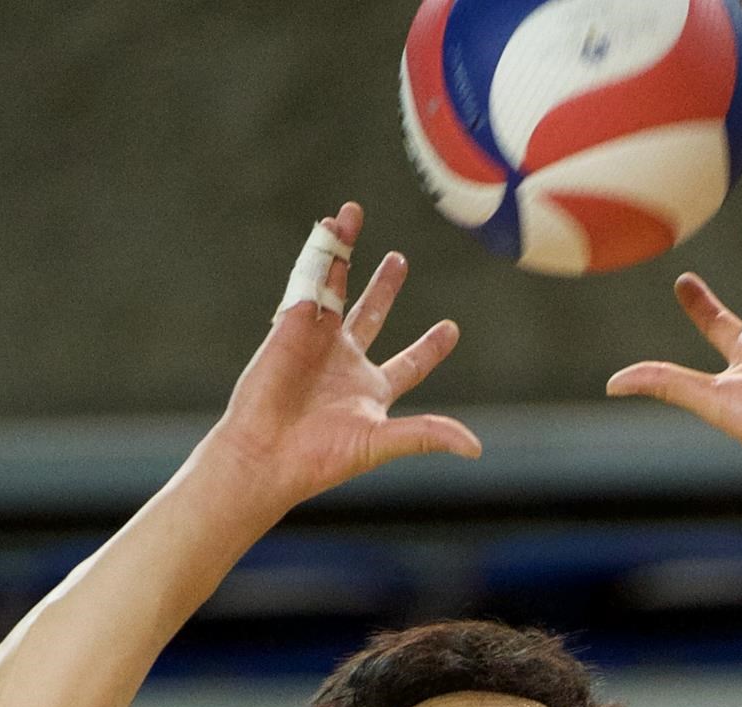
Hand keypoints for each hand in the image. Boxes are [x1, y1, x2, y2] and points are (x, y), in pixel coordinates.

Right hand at [204, 202, 479, 511]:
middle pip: (370, 315)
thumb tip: (475, 448)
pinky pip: (308, 281)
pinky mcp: (290, 325)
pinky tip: (329, 227)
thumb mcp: (382, 443)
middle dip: (384, 287)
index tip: (451, 329)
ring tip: (352, 215)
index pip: (409, 364)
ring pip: (335, 287)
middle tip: (399, 259)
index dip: (429, 348)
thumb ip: (428, 435)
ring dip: (345, 252)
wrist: (266, 455)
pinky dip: (319, 253)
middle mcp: (343, 362)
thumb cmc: (320, 458)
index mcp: (370, 391)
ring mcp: (316, 341)